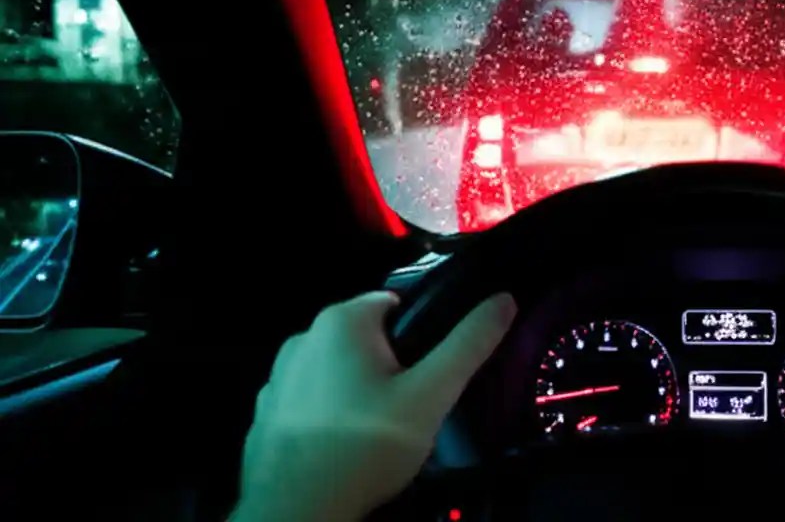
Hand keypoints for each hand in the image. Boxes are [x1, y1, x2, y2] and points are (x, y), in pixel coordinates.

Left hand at [232, 291, 516, 521]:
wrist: (298, 510)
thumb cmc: (367, 443)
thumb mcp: (431, 394)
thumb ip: (469, 345)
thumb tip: (503, 299)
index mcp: (341, 320)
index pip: (394, 302)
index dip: (422, 334)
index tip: (433, 371)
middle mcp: (302, 338)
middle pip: (366, 339)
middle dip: (391, 365)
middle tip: (414, 405)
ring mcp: (277, 378)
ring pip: (336, 371)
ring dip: (359, 390)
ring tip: (382, 431)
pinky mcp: (265, 415)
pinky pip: (311, 403)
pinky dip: (329, 416)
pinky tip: (346, 446)